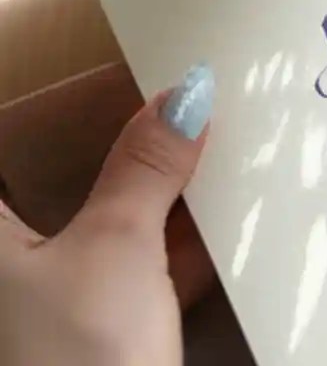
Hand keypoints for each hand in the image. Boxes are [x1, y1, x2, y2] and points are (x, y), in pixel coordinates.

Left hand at [0, 65, 214, 364]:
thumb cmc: (73, 362)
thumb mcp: (116, 246)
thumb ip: (147, 166)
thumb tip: (183, 96)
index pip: (17, 132)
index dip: (70, 97)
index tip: (134, 70)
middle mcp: (12, 253)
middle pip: (67, 169)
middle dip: (129, 135)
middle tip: (184, 97)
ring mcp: (53, 289)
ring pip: (107, 212)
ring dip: (160, 184)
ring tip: (215, 142)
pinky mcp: (97, 321)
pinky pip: (137, 257)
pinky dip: (175, 236)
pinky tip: (224, 217)